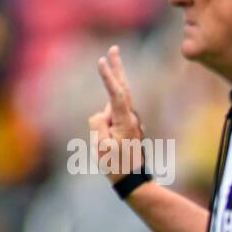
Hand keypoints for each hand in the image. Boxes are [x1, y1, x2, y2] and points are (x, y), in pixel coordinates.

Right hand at [89, 45, 144, 178]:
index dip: (108, 77)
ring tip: (108, 145)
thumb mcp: (101, 146)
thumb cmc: (117, 165)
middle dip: (117, 68)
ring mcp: (132, 123)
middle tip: (114, 49)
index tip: (102, 60)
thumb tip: (101, 114)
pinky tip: (109, 144)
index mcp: (125, 121)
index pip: (116, 94)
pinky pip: (113, 119)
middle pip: (124, 88)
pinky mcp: (129, 128)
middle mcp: (131, 119)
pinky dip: (107, 121)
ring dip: (105, 117)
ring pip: (115, 108)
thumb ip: (98, 124)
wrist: (134, 182)